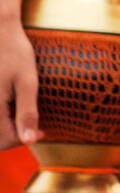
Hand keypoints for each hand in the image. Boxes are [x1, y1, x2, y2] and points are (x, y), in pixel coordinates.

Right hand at [0, 18, 43, 149]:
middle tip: (33, 125)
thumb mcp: (27, 81)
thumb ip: (28, 112)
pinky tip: (8, 106)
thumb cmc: (14, 51)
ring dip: (5, 128)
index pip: (5, 141)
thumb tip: (30, 141)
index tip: (42, 130)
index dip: (26, 139)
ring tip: (20, 114)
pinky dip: (0, 117)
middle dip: (14, 135)